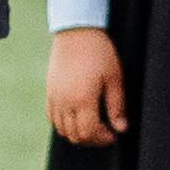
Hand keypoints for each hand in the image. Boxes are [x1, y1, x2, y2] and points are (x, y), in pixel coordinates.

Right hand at [45, 25, 124, 146]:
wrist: (76, 30)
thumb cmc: (99, 52)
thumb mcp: (114, 78)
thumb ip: (117, 106)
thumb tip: (121, 128)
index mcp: (82, 99)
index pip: (89, 133)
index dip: (103, 139)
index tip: (114, 134)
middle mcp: (65, 102)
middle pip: (75, 135)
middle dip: (92, 139)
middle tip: (106, 132)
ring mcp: (54, 97)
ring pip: (62, 129)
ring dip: (78, 133)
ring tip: (93, 124)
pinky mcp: (49, 91)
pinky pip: (52, 117)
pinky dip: (64, 124)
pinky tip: (78, 116)